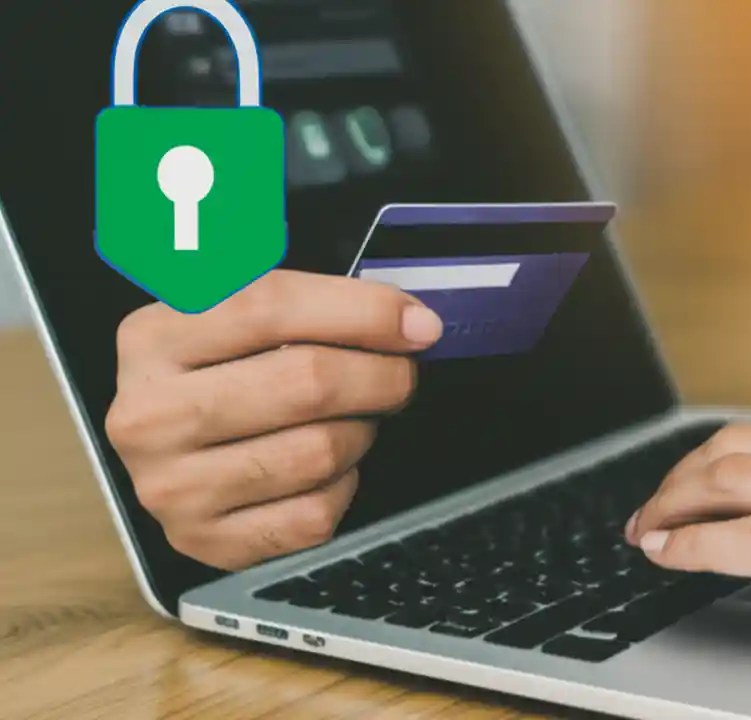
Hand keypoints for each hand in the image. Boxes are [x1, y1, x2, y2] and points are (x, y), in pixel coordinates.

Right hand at [106, 270, 441, 569]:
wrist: (166, 448)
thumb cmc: (220, 370)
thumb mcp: (236, 313)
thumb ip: (310, 301)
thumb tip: (412, 323)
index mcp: (153, 337)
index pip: (270, 307)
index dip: (361, 312)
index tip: (418, 324)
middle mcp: (150, 415)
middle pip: (306, 383)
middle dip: (380, 376)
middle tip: (399, 375)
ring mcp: (171, 486)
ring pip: (319, 452)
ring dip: (360, 433)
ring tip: (350, 420)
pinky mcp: (203, 542)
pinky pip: (314, 515)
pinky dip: (340, 488)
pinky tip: (325, 469)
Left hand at [626, 420, 750, 705]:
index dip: (728, 456)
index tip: (704, 481)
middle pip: (744, 445)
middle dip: (683, 474)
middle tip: (656, 503)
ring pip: (733, 479)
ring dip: (673, 503)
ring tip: (645, 527)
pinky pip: (747, 539)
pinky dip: (691, 543)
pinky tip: (667, 554)